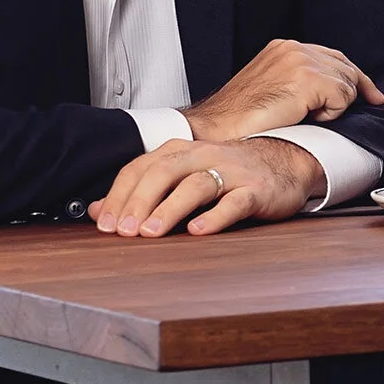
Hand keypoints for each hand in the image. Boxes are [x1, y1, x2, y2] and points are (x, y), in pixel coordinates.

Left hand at [93, 137, 325, 237]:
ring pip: (196, 185)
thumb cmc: (229, 173)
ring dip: (170, 208)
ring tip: (152, 231)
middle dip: (139, 201)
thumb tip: (97, 211)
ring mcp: (232, 172)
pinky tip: (199, 230)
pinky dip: (215, 216)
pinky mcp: (257, 190)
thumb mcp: (183, 177)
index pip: (141, 168)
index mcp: (181, 151)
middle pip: (164, 171)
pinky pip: (235, 201)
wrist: (285, 163)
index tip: (105, 224)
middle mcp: (204, 156)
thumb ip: (141, 192)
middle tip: (123, 231)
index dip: (119, 195)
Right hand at [183, 39, 383, 143]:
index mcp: (285, 48)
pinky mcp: (306, 78)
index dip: (356, 78)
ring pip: (346, 84)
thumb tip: (334, 92)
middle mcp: (294, 48)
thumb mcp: (275, 89)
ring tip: (302, 115)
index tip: (373, 95)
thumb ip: (301, 81)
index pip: (334, 57)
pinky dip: (330, 113)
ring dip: (333, 107)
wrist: (218, 129)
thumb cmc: (242, 120)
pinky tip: (304, 116)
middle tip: (336, 114)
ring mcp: (300, 60)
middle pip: (346, 68)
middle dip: (350, 94)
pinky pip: (342, 98)